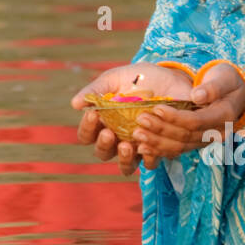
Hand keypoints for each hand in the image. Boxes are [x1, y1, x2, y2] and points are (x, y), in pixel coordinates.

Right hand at [70, 61, 192, 176]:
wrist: (169, 78)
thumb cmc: (136, 78)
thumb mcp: (114, 79)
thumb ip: (95, 90)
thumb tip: (75, 104)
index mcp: (103, 124)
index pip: (87, 135)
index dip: (87, 128)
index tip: (93, 114)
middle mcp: (117, 139)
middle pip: (103, 153)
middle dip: (103, 145)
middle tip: (109, 133)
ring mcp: (137, 146)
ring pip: (125, 166)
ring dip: (124, 159)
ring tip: (127, 145)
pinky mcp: (157, 148)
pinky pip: (150, 162)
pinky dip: (148, 157)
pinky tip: (150, 146)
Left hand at [130, 62, 244, 162]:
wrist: (236, 94)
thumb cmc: (227, 80)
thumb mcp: (225, 76)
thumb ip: (213, 86)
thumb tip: (196, 96)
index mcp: (223, 116)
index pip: (196, 121)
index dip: (175, 117)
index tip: (156, 107)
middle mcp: (216, 133)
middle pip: (185, 137)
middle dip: (161, 130)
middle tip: (139, 121)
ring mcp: (206, 141)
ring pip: (180, 148)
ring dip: (157, 143)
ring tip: (137, 136)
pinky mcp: (196, 143)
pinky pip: (177, 150)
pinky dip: (159, 150)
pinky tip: (141, 148)